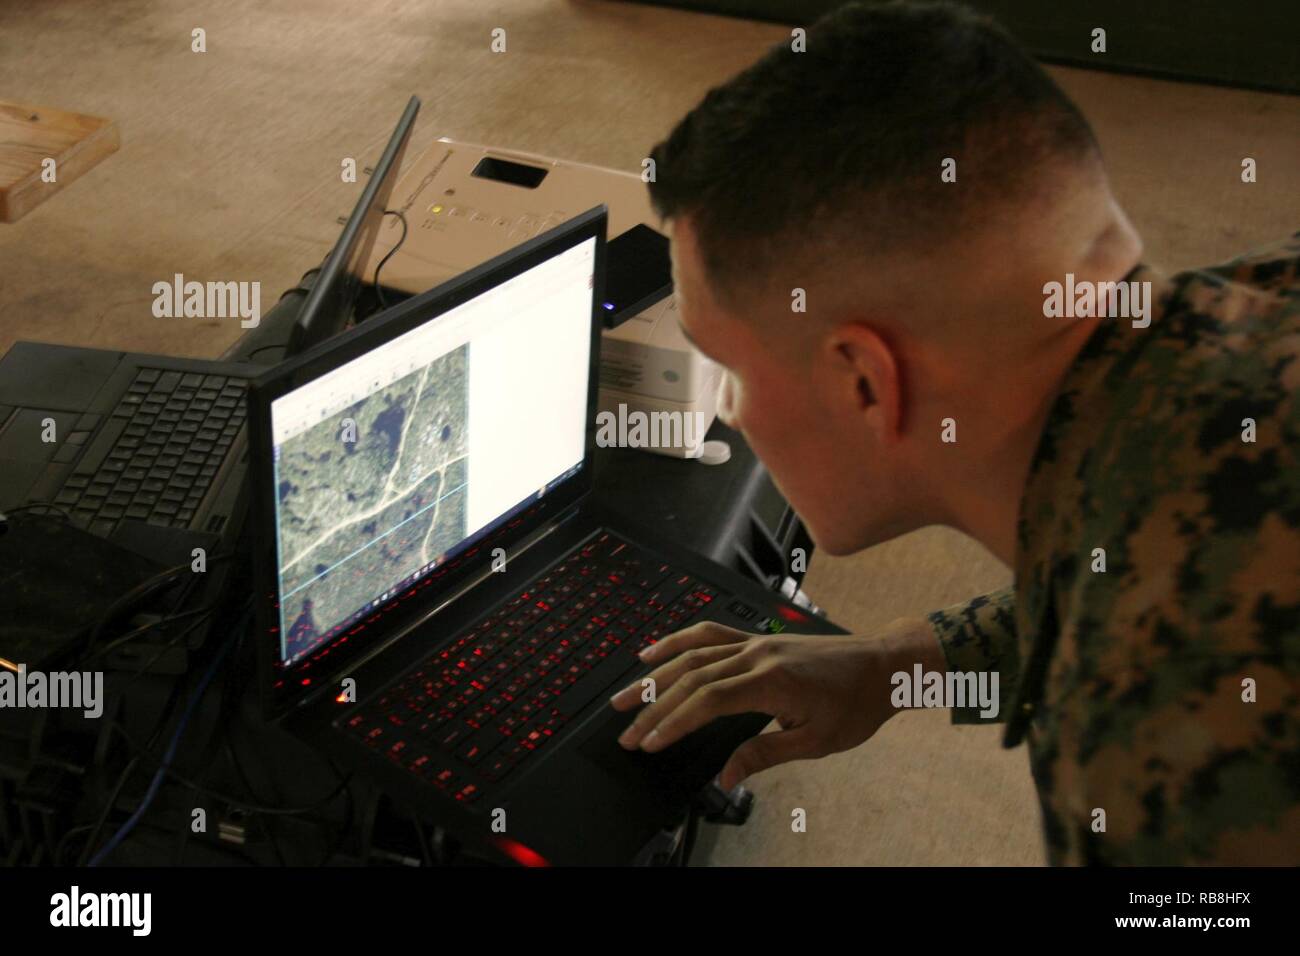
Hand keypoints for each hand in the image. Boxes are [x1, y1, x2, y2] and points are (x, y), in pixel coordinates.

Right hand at [608, 616, 944, 789]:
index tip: (650, 742)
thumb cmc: (856, 705)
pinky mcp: (757, 639)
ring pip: (693, 653)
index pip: (707, 701)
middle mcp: (757, 655)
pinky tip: (654, 652)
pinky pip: (710, 634)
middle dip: (653, 706)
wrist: (884, 666)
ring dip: (655, 674)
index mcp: (771, 681)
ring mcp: (755, 642)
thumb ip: (765, 754)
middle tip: (625, 731)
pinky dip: (679, 640)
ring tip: (624, 694)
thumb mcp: (815, 742)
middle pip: (691, 678)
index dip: (674, 722)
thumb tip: (726, 776)